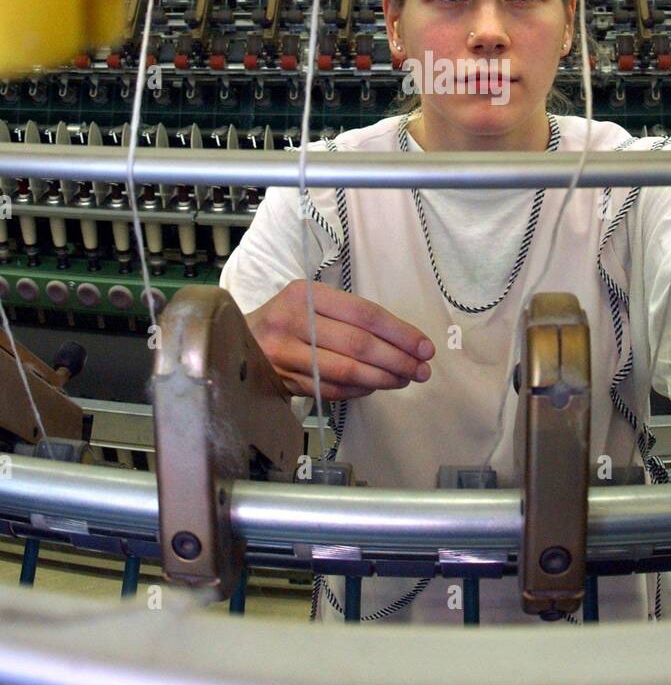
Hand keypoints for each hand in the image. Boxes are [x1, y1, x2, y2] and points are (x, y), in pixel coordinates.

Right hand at [245, 279, 434, 399]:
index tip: (424, 346)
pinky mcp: (283, 381)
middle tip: (422, 369)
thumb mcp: (307, 301)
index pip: (364, 314)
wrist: (232, 341)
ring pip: (346, 371)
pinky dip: (360, 390)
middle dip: (398, 359)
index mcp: (303, 294)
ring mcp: (284, 355)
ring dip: (382, 379)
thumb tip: (401, 340)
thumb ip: (345, 315)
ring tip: (405, 379)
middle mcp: (291, 322)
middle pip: (358, 345)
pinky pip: (332, 390)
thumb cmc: (282, 319)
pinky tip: (376, 386)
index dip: (399, 332)